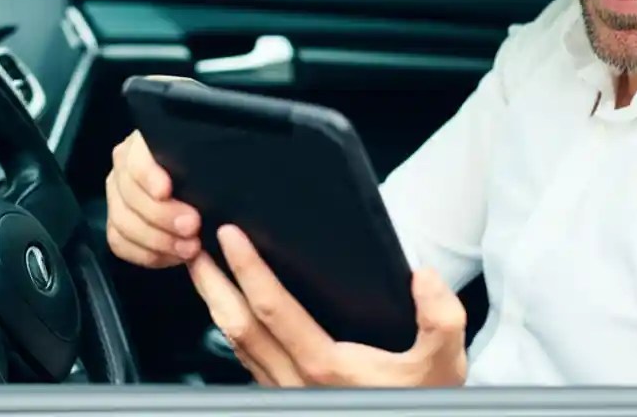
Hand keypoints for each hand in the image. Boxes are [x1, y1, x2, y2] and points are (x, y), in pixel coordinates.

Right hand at [105, 131, 201, 267]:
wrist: (208, 193)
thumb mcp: (212, 160)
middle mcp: (124, 168)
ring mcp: (117, 197)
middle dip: (161, 216)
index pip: (136, 159)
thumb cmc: (214, 170)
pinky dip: (147, 254)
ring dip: (157, 241)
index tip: (166, 191)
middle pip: (129, 194)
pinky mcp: (117, 225)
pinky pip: (120, 244)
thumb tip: (211, 169)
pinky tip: (173, 257)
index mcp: (143, 144)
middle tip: (193, 227)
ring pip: (122, 222)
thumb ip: (205, 163)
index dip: (148, 175)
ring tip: (190, 248)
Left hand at [189, 224, 467, 386]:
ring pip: (235, 345)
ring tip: (202, 270)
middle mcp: (297, 383)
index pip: (274, 310)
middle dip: (211, 283)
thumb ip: (441, 319)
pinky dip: (231, 330)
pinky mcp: (288, 399)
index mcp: (328, 366)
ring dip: (215, 304)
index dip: (248, 270)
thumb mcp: (444, 363)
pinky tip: (231, 311)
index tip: (231, 236)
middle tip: (192, 246)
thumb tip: (425, 278)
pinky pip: (248, 362)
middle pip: (237, 326)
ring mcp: (288, 393)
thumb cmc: (423, 401)